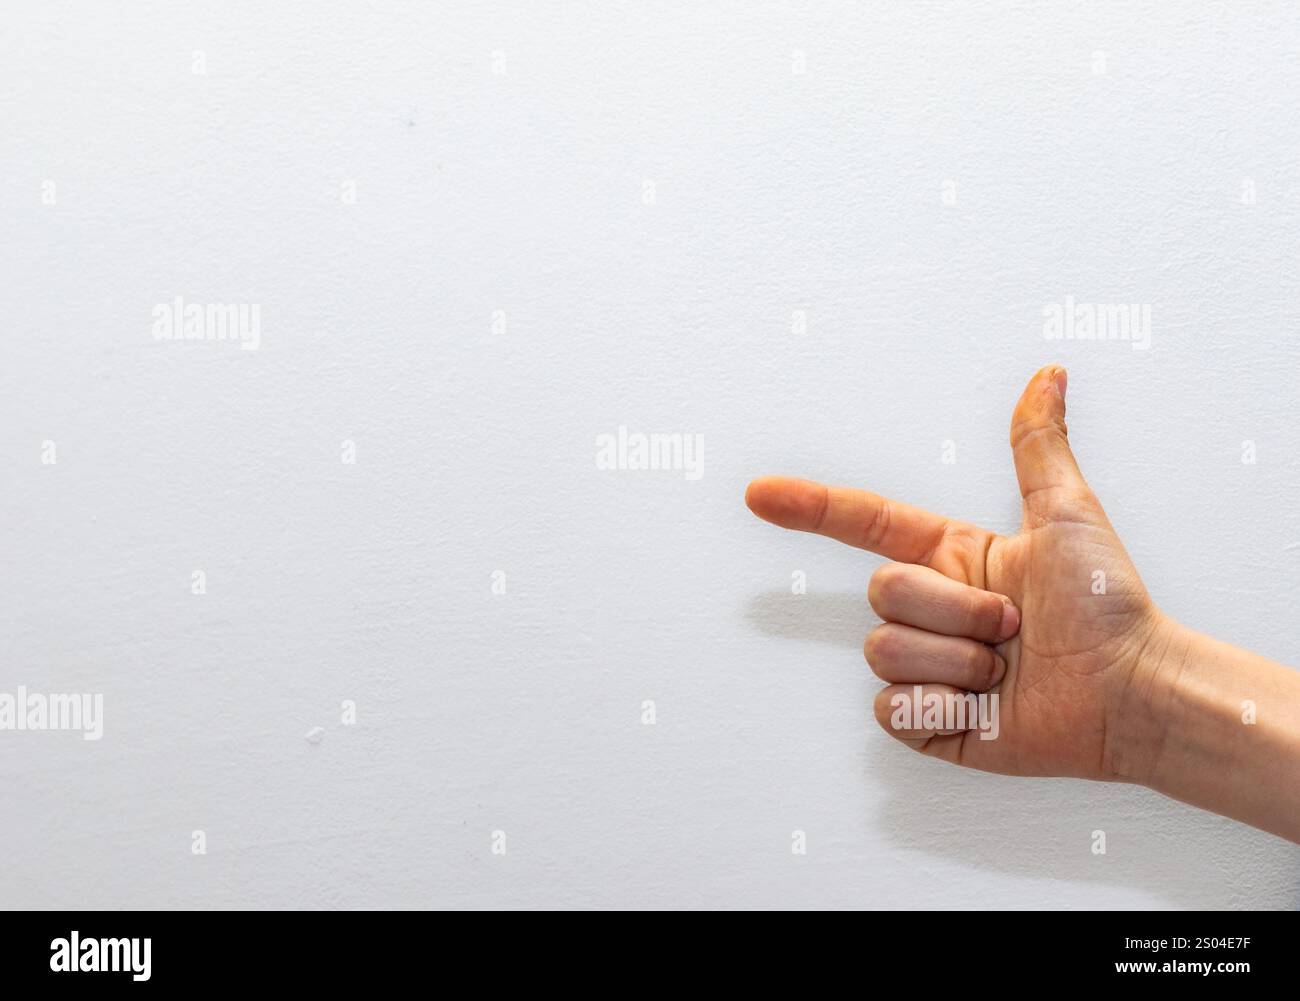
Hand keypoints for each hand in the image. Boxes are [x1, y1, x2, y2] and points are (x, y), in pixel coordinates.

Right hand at [745, 365, 1168, 780]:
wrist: (1130, 696)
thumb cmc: (1109, 607)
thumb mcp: (1068, 515)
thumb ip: (1038, 445)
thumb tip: (1048, 376)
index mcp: (951, 557)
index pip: (865, 523)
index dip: (811, 505)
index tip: (760, 493)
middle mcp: (932, 608)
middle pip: (882, 591)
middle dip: (952, 606)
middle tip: (1010, 621)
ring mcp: (926, 667)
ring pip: (884, 649)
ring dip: (955, 660)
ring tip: (1004, 666)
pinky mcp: (926, 721)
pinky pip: (892, 708)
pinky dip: (942, 709)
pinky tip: (985, 707)